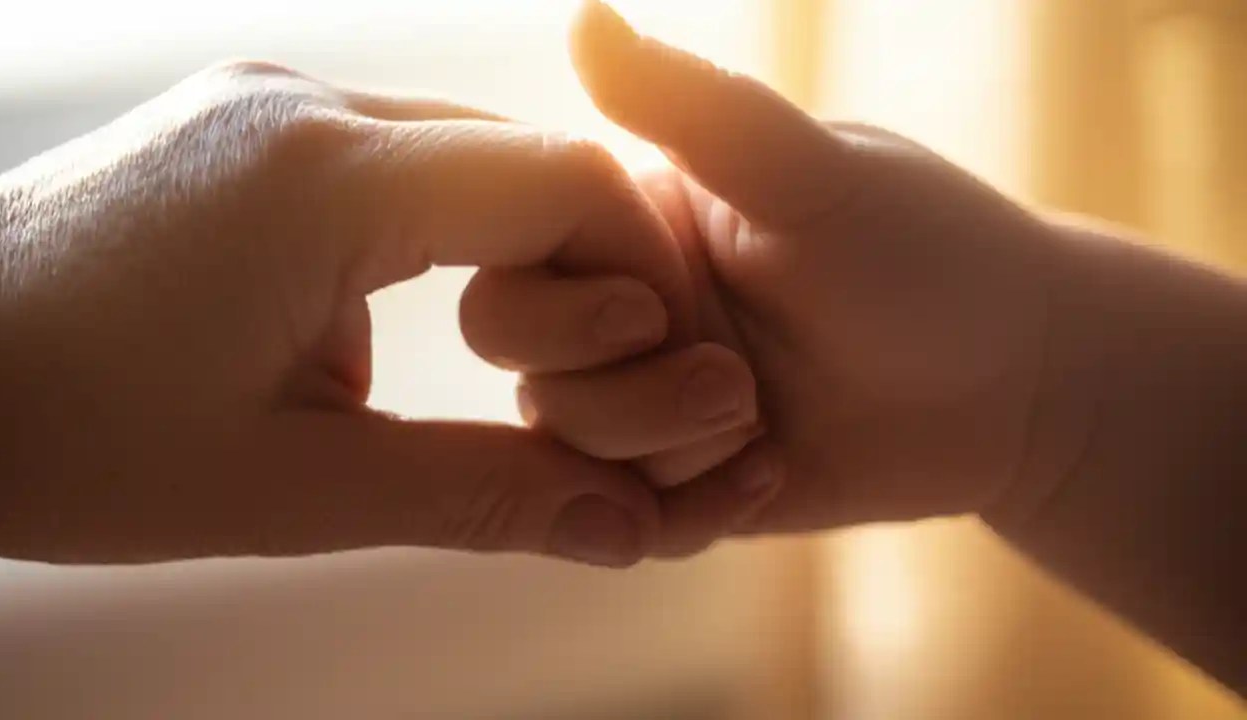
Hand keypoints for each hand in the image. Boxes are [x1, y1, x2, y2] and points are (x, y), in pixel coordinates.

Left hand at [0, 60, 744, 565]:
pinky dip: (452, 231)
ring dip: (524, 250)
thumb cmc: (59, 435)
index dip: (649, 274)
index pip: (570, 180)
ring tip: (520, 364)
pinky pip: (399, 155)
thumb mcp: (285, 490)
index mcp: (325, 182)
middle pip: (532, 156)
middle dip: (598, 270)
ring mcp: (270, 102)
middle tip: (607, 386)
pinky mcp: (245, 124)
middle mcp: (306, 107)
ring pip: (470, 152)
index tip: (664, 374)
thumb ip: (477, 497)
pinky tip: (426, 316)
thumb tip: (628, 528)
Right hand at [463, 1, 1067, 541]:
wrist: (1017, 390)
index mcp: (633, 224)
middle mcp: (623, 307)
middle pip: (530, 373)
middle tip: (737, 383)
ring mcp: (651, 398)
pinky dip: (694, 508)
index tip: (665, 305)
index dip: (569, 308)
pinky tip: (772, 470)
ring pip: (574, 454)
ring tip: (765, 424)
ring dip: (673, 451)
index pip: (512, 270)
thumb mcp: (813, 178)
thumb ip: (696, 109)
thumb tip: (584, 15)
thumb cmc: (929, 260)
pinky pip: (632, 518)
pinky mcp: (687, 477)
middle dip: (629, 397)